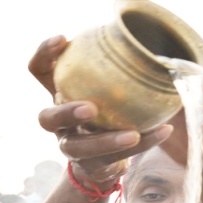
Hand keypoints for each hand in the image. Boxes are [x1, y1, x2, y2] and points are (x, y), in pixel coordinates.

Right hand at [29, 36, 171, 183]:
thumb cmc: (103, 113)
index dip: (45, 54)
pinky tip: (163, 131)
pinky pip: (116, 159)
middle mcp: (58, 124)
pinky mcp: (93, 166)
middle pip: (48, 118)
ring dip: (108, 141)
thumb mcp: (101, 86)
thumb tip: (134, 36)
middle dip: (67, 112)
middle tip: (90, 109)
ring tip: (133, 135)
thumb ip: (107, 65)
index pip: (38, 70)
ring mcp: (72, 148)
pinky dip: (142, 144)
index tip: (63, 40)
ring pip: (82, 148)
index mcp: (56, 96)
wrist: (101, 161)